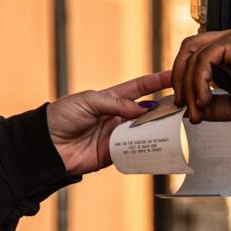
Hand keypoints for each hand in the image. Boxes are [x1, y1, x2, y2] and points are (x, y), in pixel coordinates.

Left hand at [47, 71, 171, 174]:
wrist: (46, 145)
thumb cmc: (62, 116)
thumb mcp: (89, 101)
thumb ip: (116, 104)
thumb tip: (142, 109)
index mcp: (110, 99)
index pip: (139, 88)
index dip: (157, 81)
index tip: (175, 75)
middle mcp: (117, 116)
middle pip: (147, 111)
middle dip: (165, 107)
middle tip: (184, 103)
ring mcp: (117, 136)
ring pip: (144, 131)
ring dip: (159, 129)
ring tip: (177, 125)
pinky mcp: (113, 154)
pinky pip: (135, 151)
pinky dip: (147, 149)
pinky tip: (160, 147)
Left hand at [172, 25, 230, 123]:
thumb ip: (215, 105)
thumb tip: (193, 111)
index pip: (197, 54)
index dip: (181, 74)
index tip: (178, 98)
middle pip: (189, 49)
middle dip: (178, 77)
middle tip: (182, 104)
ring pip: (193, 53)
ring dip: (188, 83)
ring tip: (195, 108)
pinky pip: (205, 57)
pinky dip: (199, 79)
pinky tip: (204, 98)